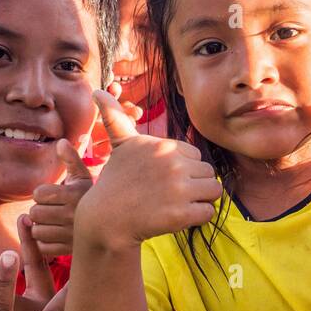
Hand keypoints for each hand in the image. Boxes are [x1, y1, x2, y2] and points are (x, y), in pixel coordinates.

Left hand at [28, 140, 91, 257]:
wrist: (115, 224)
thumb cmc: (93, 197)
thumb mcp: (84, 177)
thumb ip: (71, 159)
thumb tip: (60, 141)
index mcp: (74, 195)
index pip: (39, 194)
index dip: (42, 194)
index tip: (52, 195)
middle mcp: (73, 215)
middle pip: (35, 213)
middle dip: (40, 210)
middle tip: (51, 209)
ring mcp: (71, 235)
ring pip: (37, 231)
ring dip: (40, 227)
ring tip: (52, 222)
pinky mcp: (70, 250)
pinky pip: (43, 247)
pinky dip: (45, 243)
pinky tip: (55, 235)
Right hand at [76, 89, 222, 249]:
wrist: (106, 220)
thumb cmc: (116, 182)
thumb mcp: (119, 145)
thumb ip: (115, 117)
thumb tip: (97, 90)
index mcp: (163, 145)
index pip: (196, 156)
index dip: (183, 169)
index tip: (162, 178)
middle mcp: (172, 163)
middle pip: (207, 173)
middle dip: (193, 184)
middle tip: (168, 194)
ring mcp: (178, 189)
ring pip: (213, 191)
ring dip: (199, 200)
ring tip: (176, 204)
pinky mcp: (181, 214)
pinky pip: (208, 212)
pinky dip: (196, 218)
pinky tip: (176, 217)